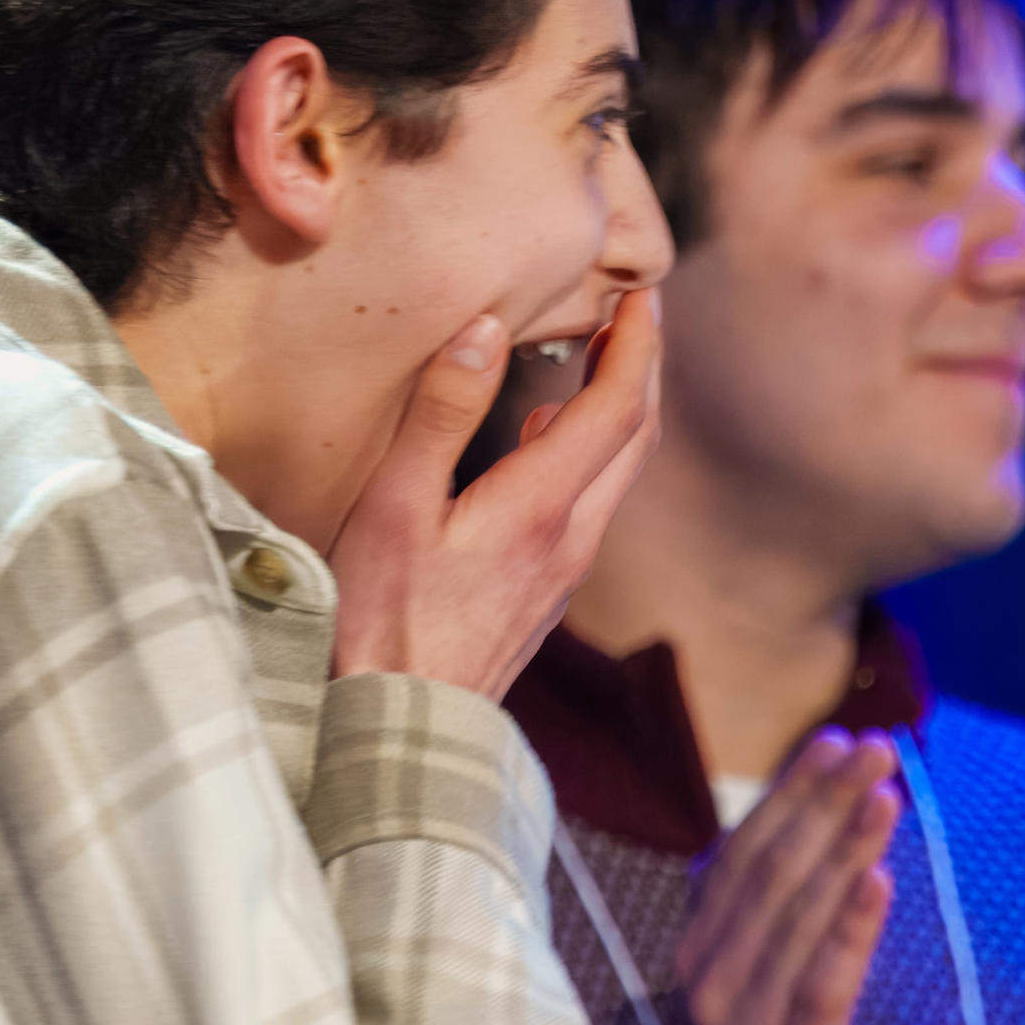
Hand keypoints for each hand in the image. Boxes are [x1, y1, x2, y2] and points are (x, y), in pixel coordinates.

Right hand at [329, 292, 662, 700]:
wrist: (400, 731)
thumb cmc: (382, 622)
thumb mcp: (395, 507)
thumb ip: (441, 414)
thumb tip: (484, 329)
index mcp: (540, 508)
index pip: (616, 406)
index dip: (636, 343)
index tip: (640, 292)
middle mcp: (570, 539)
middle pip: (635, 438)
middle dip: (642, 368)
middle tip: (633, 314)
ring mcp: (561, 573)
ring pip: (616, 475)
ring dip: (618, 411)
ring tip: (599, 361)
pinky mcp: (542, 595)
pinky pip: (586, 506)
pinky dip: (586, 453)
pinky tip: (544, 443)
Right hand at [676, 732, 897, 1024]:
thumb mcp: (773, 982)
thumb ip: (780, 912)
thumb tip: (811, 818)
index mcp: (696, 955)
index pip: (740, 854)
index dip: (790, 794)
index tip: (838, 741)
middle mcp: (706, 987)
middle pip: (768, 876)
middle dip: (825, 805)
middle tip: (879, 750)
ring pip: (797, 922)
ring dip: (844, 850)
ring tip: (888, 796)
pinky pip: (823, 987)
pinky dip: (851, 930)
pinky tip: (881, 881)